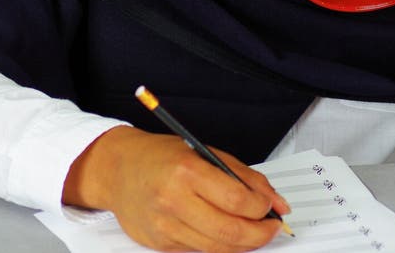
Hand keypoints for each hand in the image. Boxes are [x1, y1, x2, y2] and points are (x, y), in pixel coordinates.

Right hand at [63, 126, 290, 251]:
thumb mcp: (204, 152)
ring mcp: (166, 226)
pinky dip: (219, 246)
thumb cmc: (163, 156)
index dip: (261, 207)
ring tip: (255, 233)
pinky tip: (228, 234)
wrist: (119, 170)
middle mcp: (175, 200)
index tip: (272, 206)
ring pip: (217, 248)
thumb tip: (275, 200)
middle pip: (229, 230)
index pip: (236, 198)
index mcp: (188, 170)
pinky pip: (199, 251)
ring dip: (243, 244)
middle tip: (272, 227)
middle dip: (259, 234)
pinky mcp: (161, 244)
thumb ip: (242, 175)